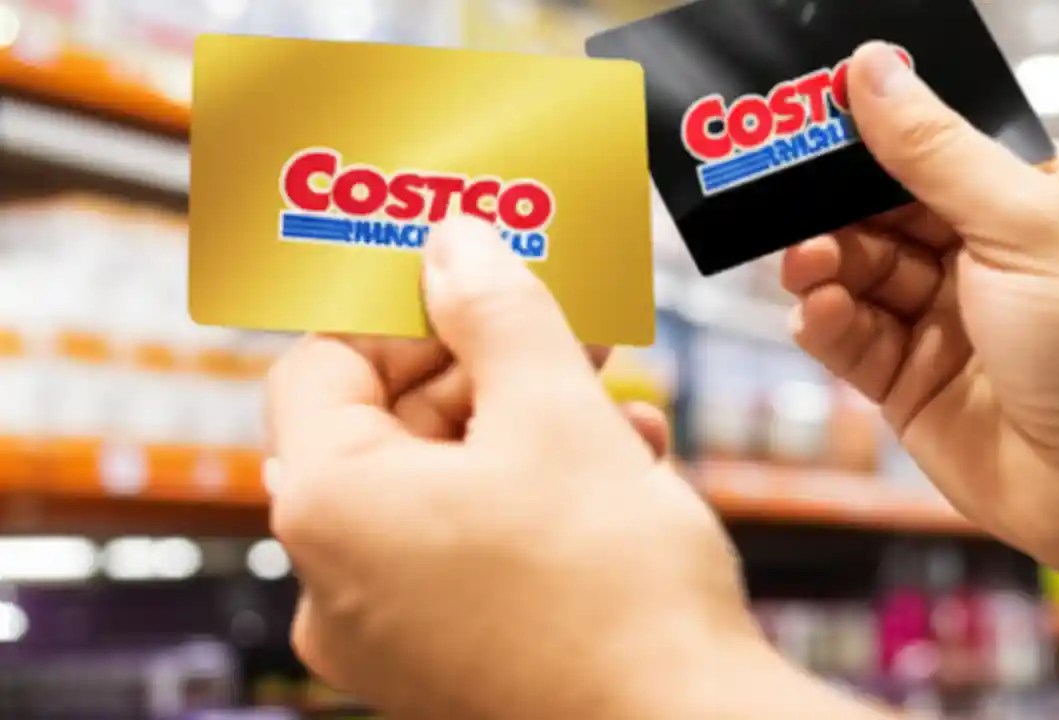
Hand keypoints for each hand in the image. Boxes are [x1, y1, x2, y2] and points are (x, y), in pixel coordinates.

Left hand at [267, 218, 776, 718]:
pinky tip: (617, 471)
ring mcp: (390, 632)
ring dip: (524, 427)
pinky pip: (469, 547)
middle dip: (484, 365)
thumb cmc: (615, 593)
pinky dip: (529, 497)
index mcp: (332, 510)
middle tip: (559, 326)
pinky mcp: (446, 659)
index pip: (324, 364)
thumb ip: (495, 311)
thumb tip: (455, 243)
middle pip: (390, 426)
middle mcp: (338, 581)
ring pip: (443, 486)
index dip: (402, 307)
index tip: (471, 278)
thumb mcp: (556, 414)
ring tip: (612, 401)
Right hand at [783, 42, 1058, 615]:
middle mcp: (985, 258)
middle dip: (835, 208)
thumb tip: (875, 73)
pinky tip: (819, 313)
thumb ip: (938, 153)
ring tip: (808, 264)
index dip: (876, 138)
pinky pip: (848, 338)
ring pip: (856, 274)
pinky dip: (824, 321)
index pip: (936, 150)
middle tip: (790, 201)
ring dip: (823, 263)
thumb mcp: (1027, 225)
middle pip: (881, 212)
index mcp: (1032, 202)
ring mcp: (945, 322)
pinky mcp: (909, 381)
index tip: (816, 127)